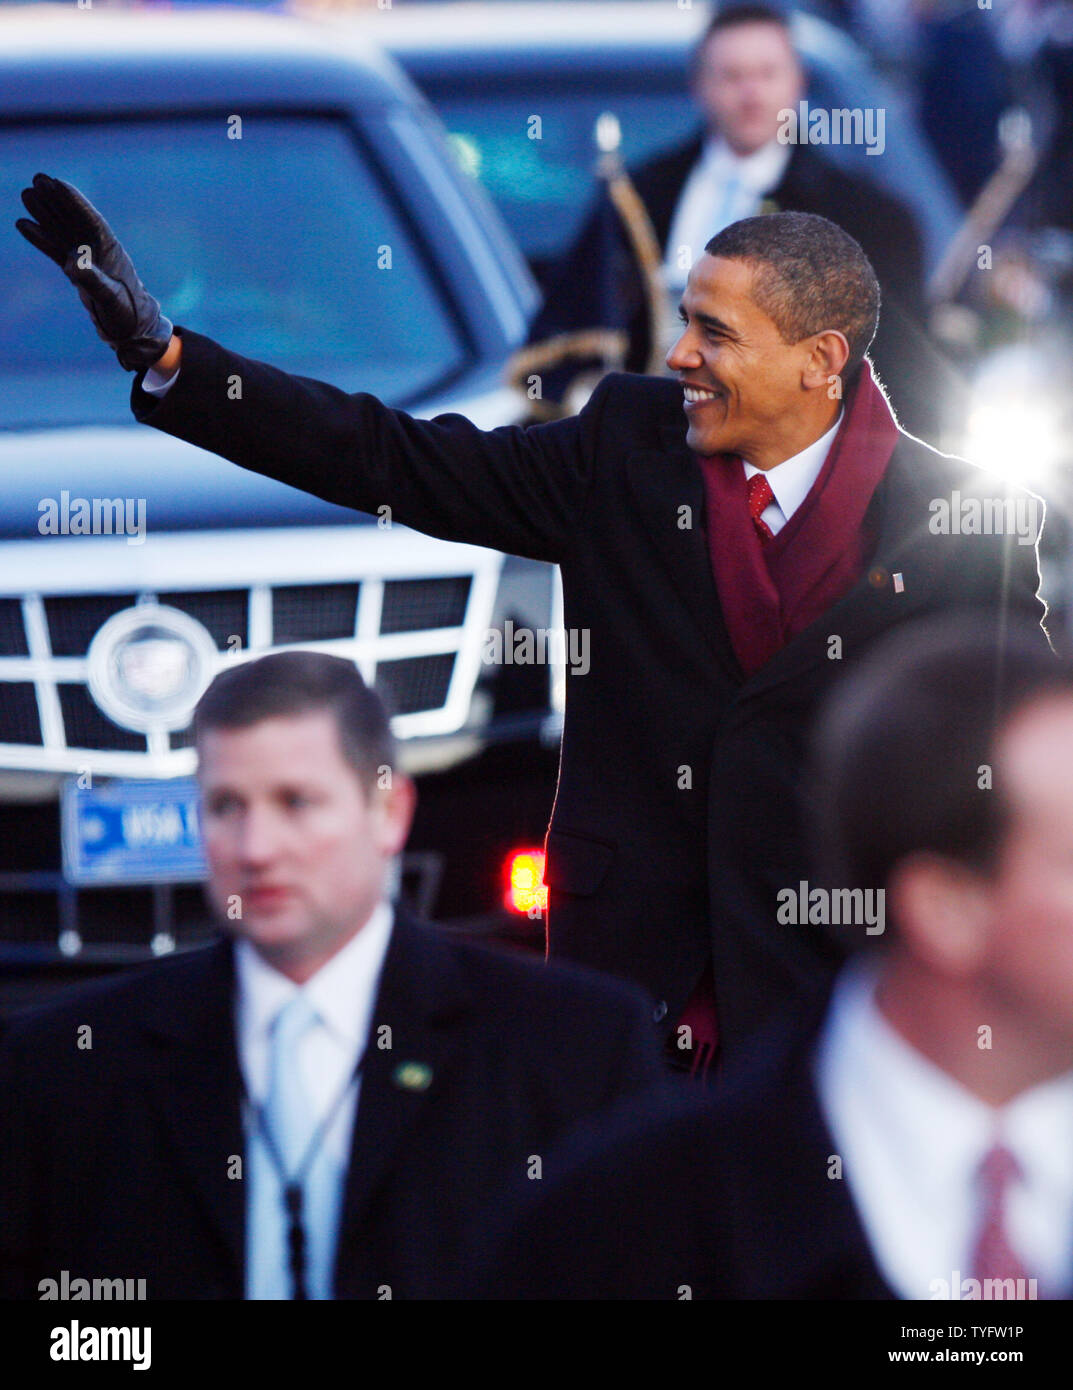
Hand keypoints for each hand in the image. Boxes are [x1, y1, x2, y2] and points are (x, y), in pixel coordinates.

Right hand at [16, 172, 173, 371]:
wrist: (130, 329)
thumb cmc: (125, 312)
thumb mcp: (109, 297)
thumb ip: (92, 279)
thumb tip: (72, 262)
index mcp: (110, 250)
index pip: (89, 219)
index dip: (74, 200)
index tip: (57, 182)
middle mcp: (97, 250)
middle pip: (73, 219)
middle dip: (56, 199)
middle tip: (38, 178)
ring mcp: (86, 259)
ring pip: (62, 231)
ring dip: (45, 213)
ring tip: (27, 194)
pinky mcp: (77, 271)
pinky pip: (55, 249)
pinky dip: (41, 238)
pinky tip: (24, 225)